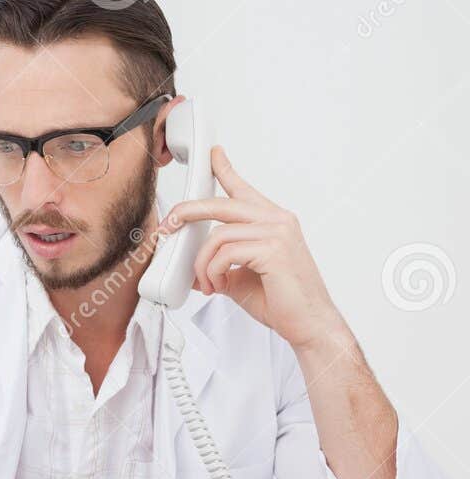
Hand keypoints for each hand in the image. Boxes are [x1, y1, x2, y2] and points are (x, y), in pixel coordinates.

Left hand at [158, 146, 346, 353]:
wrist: (309, 323)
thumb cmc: (282, 301)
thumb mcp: (241, 278)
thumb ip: (221, 266)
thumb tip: (194, 269)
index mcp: (273, 222)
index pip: (244, 189)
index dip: (226, 169)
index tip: (213, 154)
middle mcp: (278, 221)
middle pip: (221, 204)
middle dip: (187, 213)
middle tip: (168, 226)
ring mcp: (277, 233)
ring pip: (217, 235)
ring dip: (202, 263)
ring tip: (207, 283)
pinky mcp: (273, 250)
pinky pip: (224, 253)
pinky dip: (213, 272)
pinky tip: (218, 285)